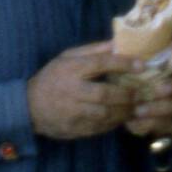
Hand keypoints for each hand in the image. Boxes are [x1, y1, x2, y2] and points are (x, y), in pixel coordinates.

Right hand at [27, 41, 141, 140]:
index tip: (142, 65)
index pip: (100, 64)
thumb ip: (93, 50)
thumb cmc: (52, 77)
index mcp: (71, 69)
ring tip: (134, 107)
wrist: (29, 107)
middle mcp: (72, 91)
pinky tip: (120, 118)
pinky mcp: (74, 128)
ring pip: (104, 114)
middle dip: (126, 95)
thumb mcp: (67, 58)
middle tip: (139, 93)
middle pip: (105, 94)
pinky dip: (113, 123)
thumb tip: (117, 43)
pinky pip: (99, 128)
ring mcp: (72, 112)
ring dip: (123, 112)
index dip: (123, 64)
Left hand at [124, 34, 171, 139]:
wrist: (140, 106)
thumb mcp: (134, 64)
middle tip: (159, 89)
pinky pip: (170, 122)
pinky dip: (151, 123)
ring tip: (138, 110)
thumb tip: (114, 46)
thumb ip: (131, 56)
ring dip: (159, 107)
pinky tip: (135, 123)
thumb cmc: (137, 76)